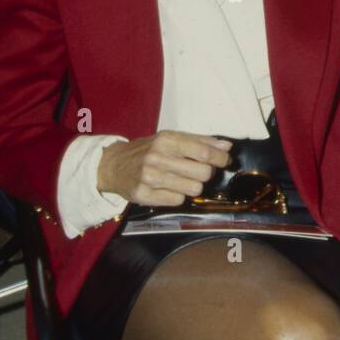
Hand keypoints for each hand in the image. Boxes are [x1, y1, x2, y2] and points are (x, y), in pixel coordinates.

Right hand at [98, 131, 232, 206]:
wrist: (112, 165)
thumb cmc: (147, 150)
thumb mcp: (170, 139)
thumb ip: (200, 141)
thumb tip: (226, 146)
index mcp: (166, 140)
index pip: (204, 152)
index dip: (221, 158)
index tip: (225, 161)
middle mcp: (157, 158)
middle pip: (203, 173)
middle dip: (206, 173)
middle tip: (198, 171)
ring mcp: (149, 177)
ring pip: (193, 189)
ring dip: (193, 186)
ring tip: (182, 180)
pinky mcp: (143, 195)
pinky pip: (178, 200)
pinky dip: (178, 196)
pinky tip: (168, 188)